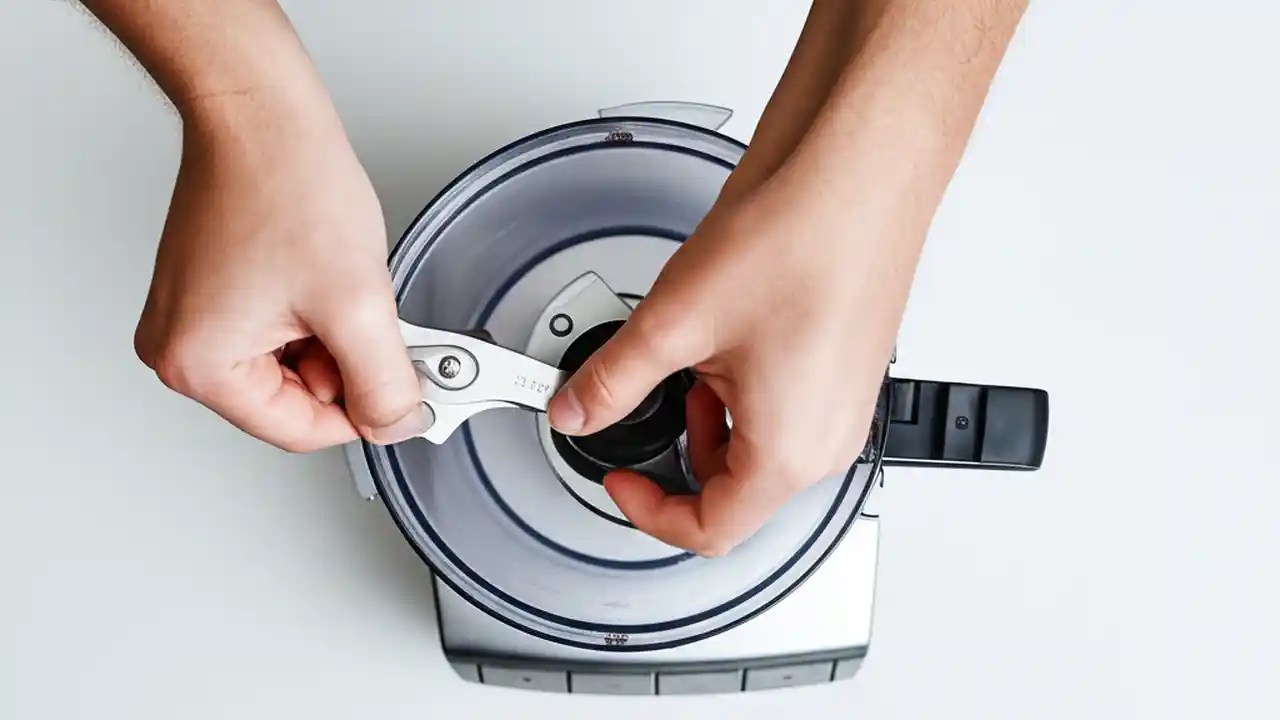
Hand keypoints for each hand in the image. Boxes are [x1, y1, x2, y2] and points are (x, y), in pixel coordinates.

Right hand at [133, 90, 423, 451]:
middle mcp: (180, 346)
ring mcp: (191, 316)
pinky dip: (314, 312)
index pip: (298, 430)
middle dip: (345, 364)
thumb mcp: (357, 305)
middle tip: (371, 316)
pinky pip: (277, 328)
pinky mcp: (210, 290)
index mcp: (198, 363)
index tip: (400, 391)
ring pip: (292, 362)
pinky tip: (323, 272)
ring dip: (332, 334)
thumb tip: (397, 424)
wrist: (261, 112)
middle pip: (293, 397)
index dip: (360, 413)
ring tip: (341, 281)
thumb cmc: (285, 185)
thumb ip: (384, 382)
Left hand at [548, 185, 917, 556]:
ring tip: (689, 359)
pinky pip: (788, 414)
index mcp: (789, 452)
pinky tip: (725, 340)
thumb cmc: (798, 240)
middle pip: (736, 493)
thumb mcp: (674, 322)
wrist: (859, 175)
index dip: (648, 511)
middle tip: (645, 404)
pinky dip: (742, 395)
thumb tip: (576, 408)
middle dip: (677, 456)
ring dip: (709, 423)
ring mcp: (844, 407)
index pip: (710, 530)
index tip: (617, 476)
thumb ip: (613, 380)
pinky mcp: (847, 373)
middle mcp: (827, 441)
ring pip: (759, 452)